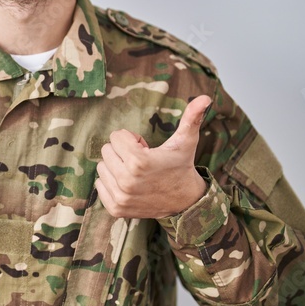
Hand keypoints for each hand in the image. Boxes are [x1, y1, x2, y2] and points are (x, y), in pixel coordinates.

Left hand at [94, 95, 211, 218]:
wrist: (185, 203)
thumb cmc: (181, 167)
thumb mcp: (185, 141)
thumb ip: (191, 117)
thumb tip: (205, 97)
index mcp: (139, 161)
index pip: (116, 137)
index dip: (131, 140)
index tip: (146, 149)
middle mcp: (127, 180)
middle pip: (106, 151)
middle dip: (122, 152)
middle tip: (141, 161)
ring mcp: (121, 197)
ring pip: (101, 167)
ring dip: (116, 166)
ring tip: (136, 173)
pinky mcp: (116, 208)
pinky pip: (99, 185)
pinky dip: (110, 182)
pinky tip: (129, 185)